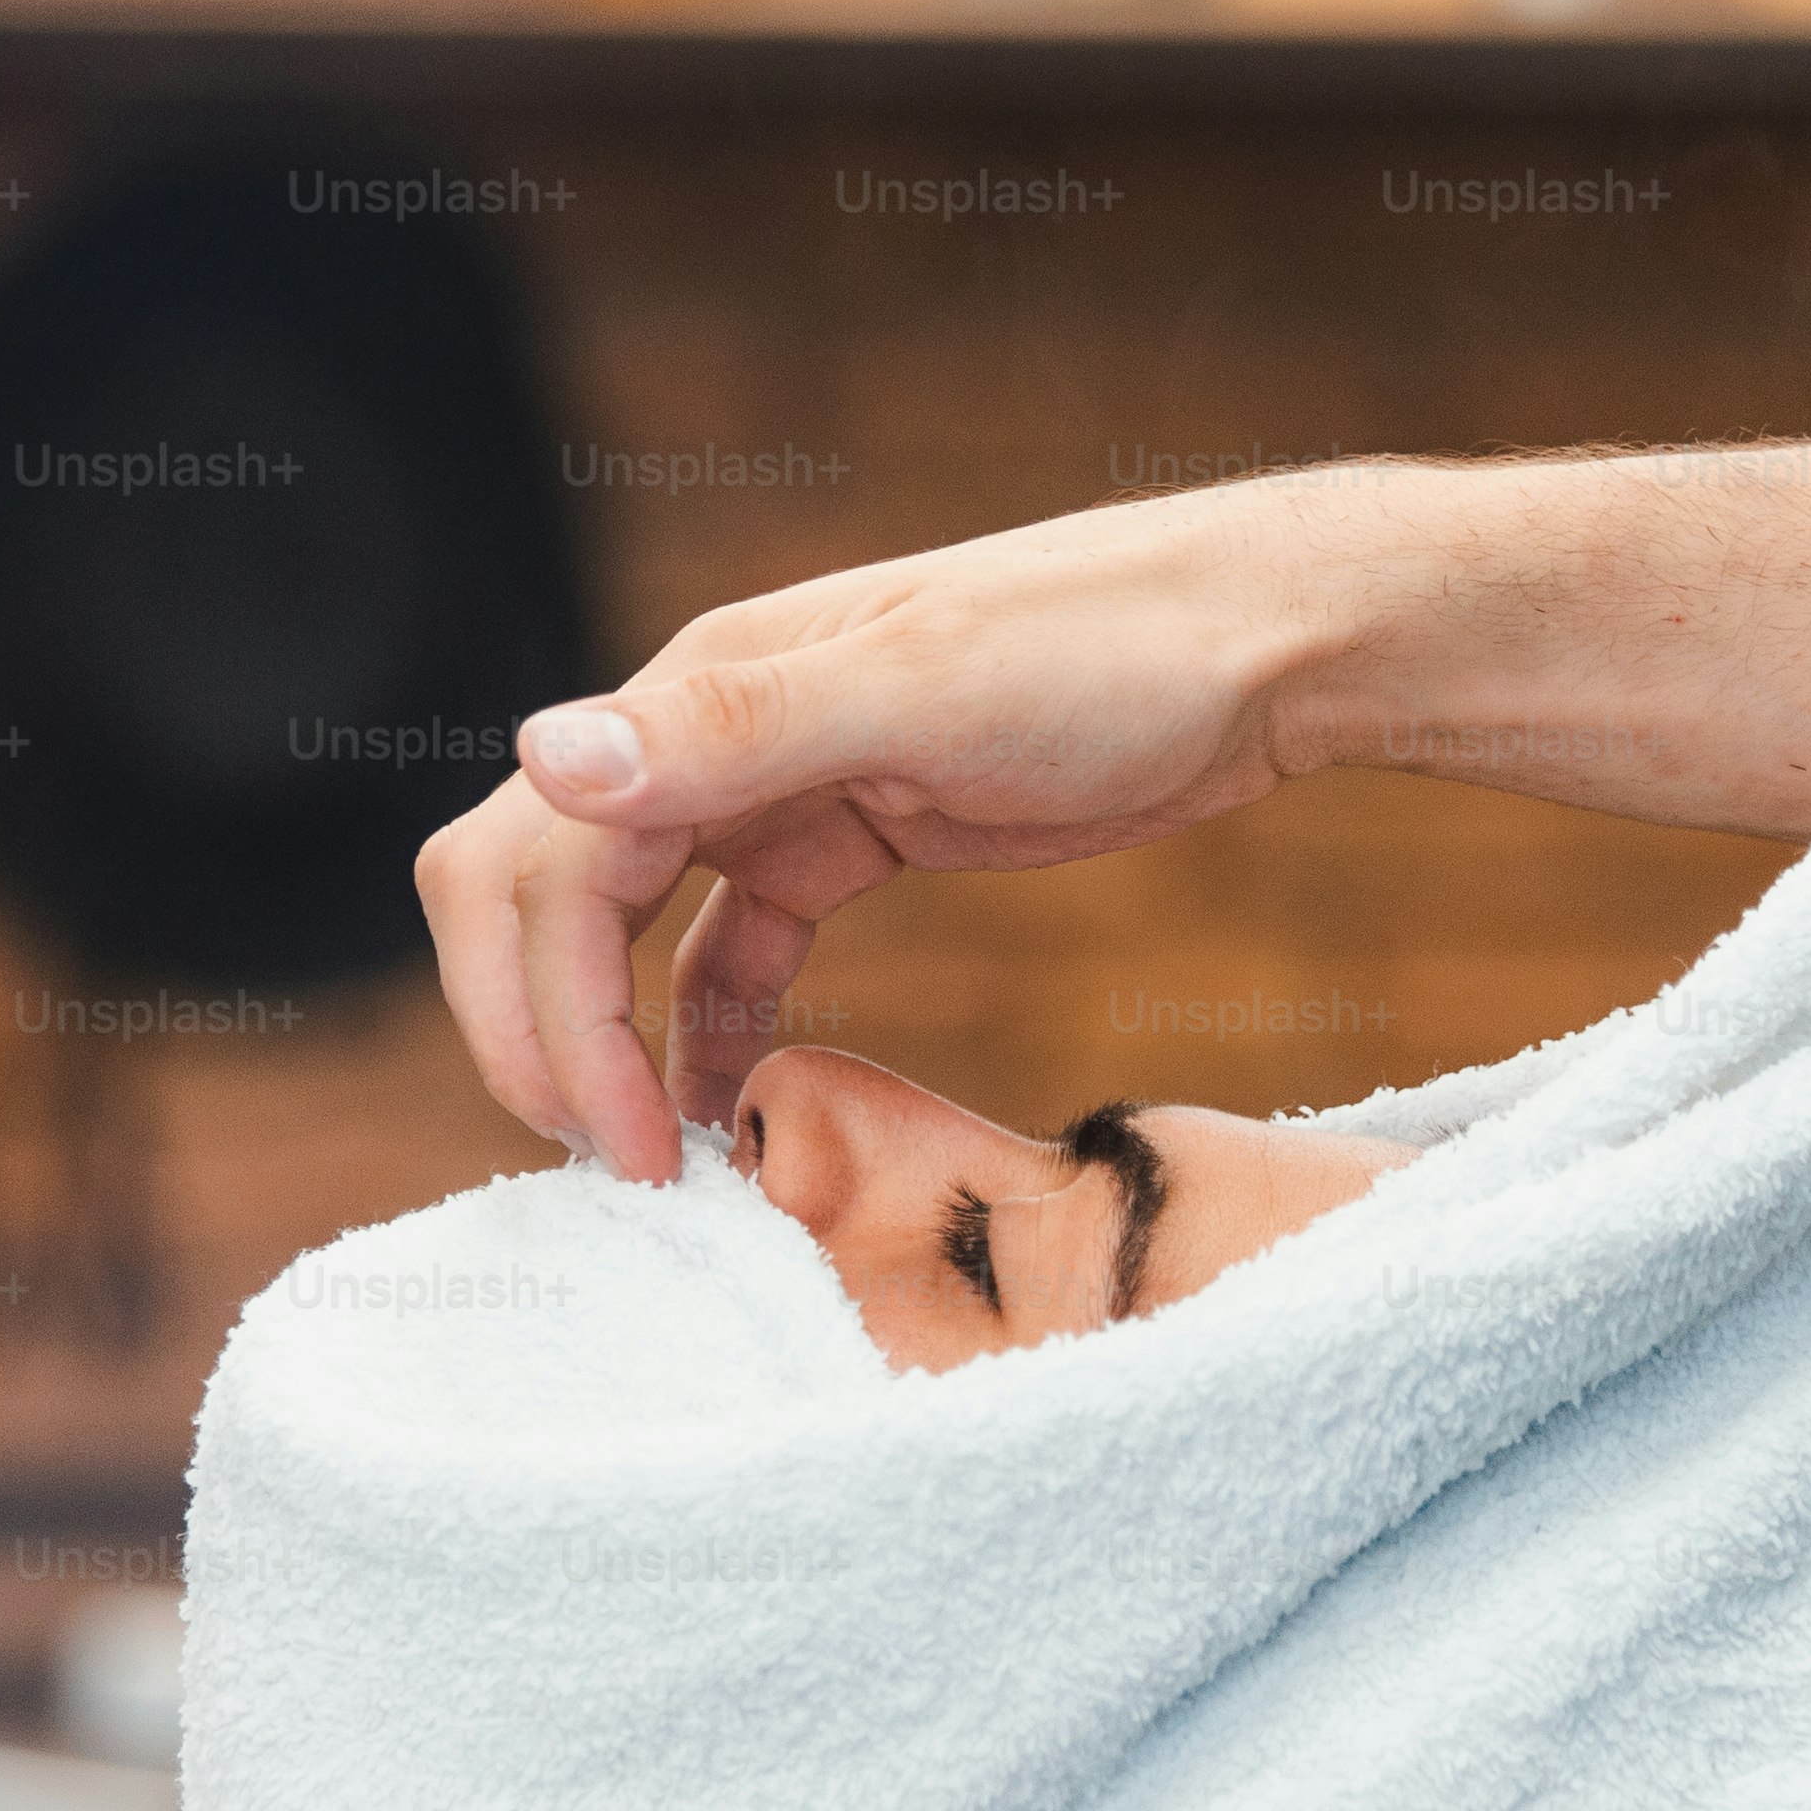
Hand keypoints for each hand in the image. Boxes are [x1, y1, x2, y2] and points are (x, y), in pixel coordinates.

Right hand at [416, 482, 1359, 1176]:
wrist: (1267, 637)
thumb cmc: (1117, 646)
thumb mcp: (928, 689)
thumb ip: (735, 730)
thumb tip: (548, 752)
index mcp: (704, 688)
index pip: (543, 862)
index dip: (554, 1013)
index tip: (631, 1147)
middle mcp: (713, 733)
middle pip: (547, 893)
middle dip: (549, 1035)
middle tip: (622, 1173)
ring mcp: (778, 788)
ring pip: (626, 928)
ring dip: (614, 1042)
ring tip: (666, 1168)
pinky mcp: (846, 838)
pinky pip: (729, 950)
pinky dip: (708, 1032)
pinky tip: (733, 1114)